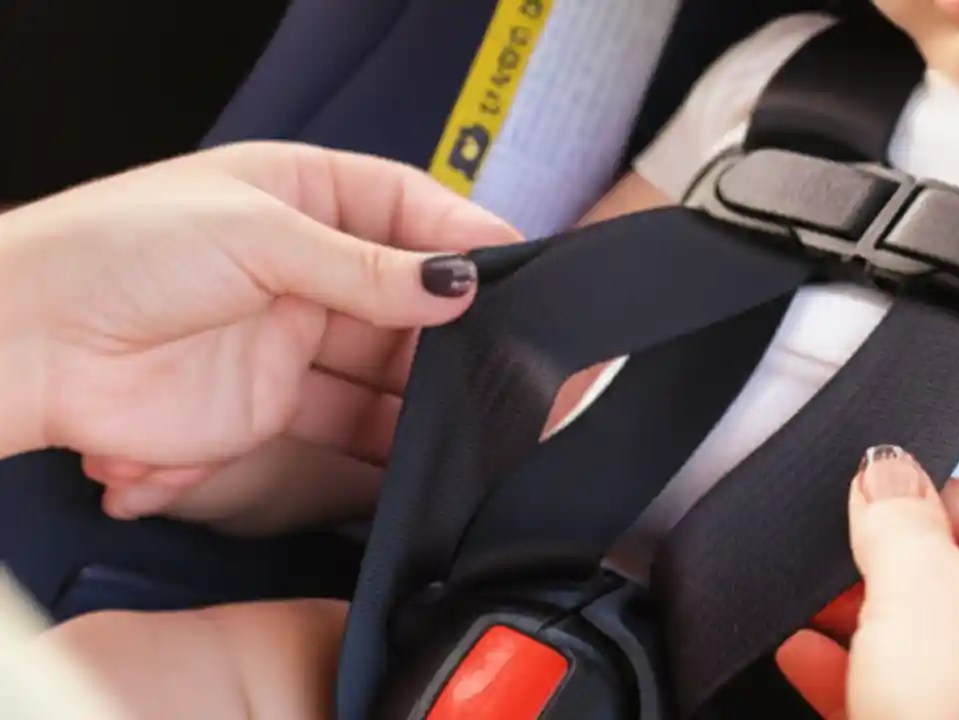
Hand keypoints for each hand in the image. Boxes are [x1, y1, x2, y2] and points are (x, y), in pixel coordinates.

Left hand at [0, 142, 519, 518]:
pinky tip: (422, 449)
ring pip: (389, 370)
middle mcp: (307, 269)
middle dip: (457, 331)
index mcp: (304, 196)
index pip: (409, 211)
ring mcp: (293, 340)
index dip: (463, 240)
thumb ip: (365, 267)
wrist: (29, 344)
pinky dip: (386, 444)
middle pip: (409, 301)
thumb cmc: (116, 252)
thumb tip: (453, 284)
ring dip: (429, 393)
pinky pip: (350, 426)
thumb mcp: (259, 233)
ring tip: (474, 411)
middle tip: (507, 358)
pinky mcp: (273, 405)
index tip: (513, 270)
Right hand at [775, 447, 958, 719]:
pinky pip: (902, 696)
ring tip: (799, 607)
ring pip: (924, 641)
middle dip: (880, 566)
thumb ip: (896, 514)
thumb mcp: (919, 583)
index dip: (925, 498)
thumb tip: (884, 465)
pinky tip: (800, 660)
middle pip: (956, 578)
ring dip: (856, 621)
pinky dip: (850, 674)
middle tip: (827, 557)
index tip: (866, 502)